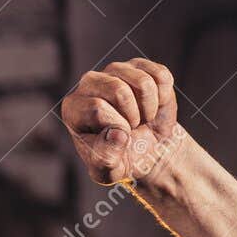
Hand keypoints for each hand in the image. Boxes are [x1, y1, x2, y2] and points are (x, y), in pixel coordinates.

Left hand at [59, 58, 187, 185]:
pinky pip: (160, 76)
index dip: (118, 127)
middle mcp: (88, 83)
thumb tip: (118, 134)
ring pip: (142, 82)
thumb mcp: (106, 170)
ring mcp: (114, 71)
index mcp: (73, 108)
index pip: (98, 109)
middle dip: (133, 116)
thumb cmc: (118, 158)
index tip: (120, 138)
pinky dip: (164, 97)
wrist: (144, 150)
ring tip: (142, 118)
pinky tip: (152, 106)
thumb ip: (106, 158)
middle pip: (118, 90)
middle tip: (133, 127)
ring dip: (149, 107)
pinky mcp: (139, 66)